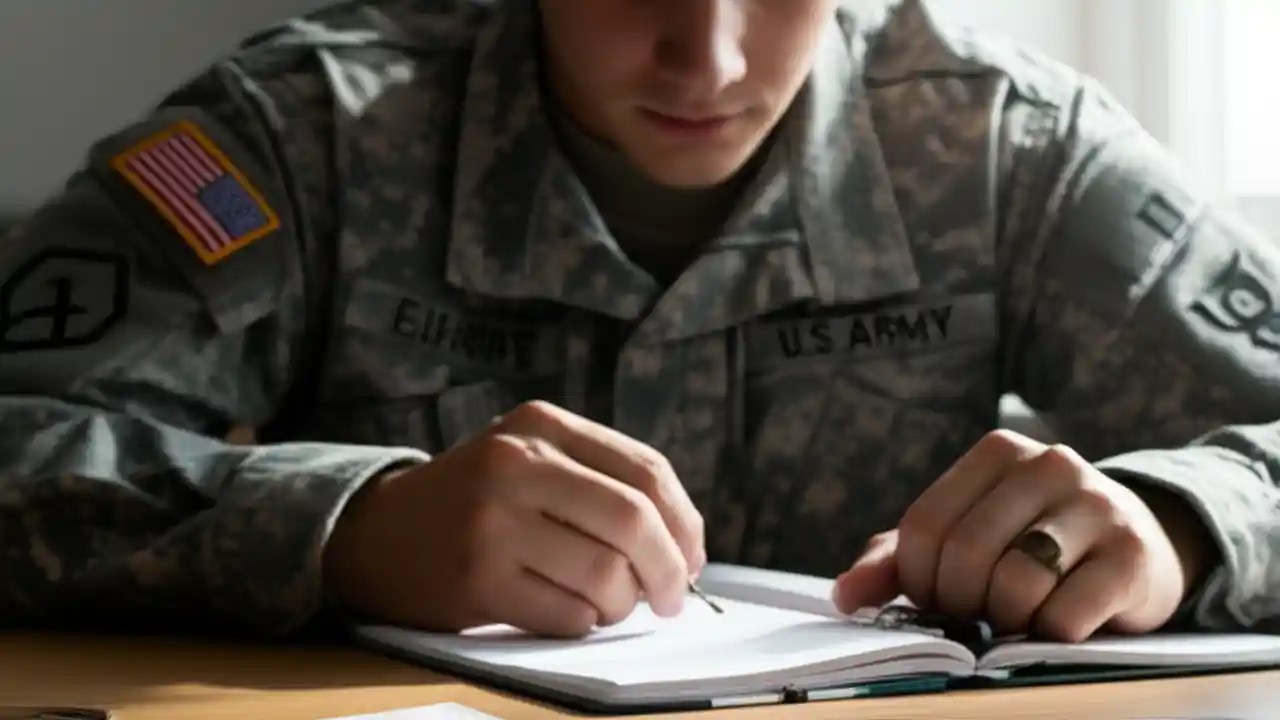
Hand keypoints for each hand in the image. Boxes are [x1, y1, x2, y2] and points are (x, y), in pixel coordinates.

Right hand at [323, 401, 704, 636]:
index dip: (686, 522)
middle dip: (670, 570)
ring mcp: (493, 521)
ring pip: (605, 575)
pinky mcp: (477, 580)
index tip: (692, 556)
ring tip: (607, 604)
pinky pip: (568, 616)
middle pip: (633, 520)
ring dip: (622, 604)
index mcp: (540, 425)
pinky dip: (583, 623)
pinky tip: (564, 612)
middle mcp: (515, 463)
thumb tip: (685, 545)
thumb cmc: (475, 502)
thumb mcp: (528, 458)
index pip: (645, 470)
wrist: (375, 534)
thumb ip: (600, 480)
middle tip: (672, 599)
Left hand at [833, 431, 1212, 641]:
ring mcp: (1097, 505)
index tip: (936, 598)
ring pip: (1014, 584)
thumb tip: (845, 596)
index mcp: (997, 452)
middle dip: (961, 602)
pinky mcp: (1132, 556)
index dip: (919, 580)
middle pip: (965, 554)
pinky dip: (1047, 635)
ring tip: (1018, 615)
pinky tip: (1057, 624)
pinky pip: (1064, 615)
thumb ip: (898, 561)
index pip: (924, 527)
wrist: (1143, 549)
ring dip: (1005, 620)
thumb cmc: (1033, 546)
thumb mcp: (965, 538)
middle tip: (977, 614)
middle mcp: (1049, 465)